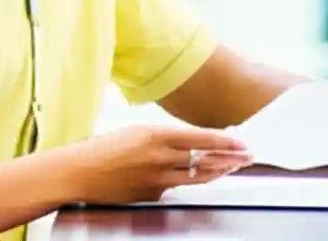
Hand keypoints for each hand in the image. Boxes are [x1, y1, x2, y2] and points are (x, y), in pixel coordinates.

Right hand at [57, 125, 252, 203]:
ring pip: (197, 177)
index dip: (225, 142)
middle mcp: (160, 158)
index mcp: (156, 135)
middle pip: (205, 160)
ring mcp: (157, 179)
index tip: (241, 142)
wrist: (79, 172)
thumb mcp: (137, 132)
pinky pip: (174, 187)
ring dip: (218, 172)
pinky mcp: (151, 196)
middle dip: (230, 159)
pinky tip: (192, 177)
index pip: (201, 139)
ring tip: (232, 168)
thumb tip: (193, 144)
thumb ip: (165, 139)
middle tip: (247, 157)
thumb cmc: (105, 148)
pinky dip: (185, 181)